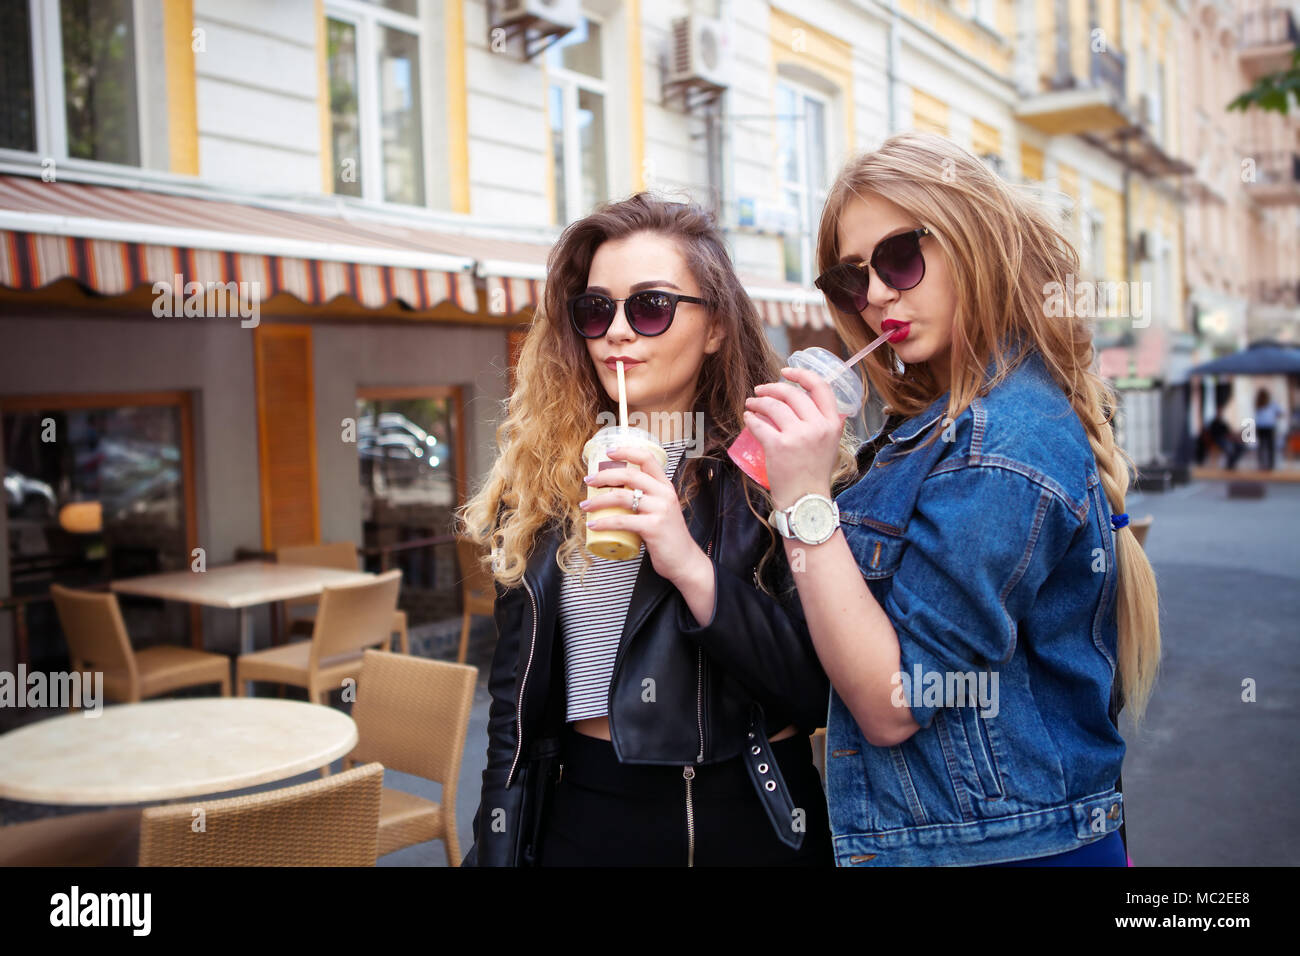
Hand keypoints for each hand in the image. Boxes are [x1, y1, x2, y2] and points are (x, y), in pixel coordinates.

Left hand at [579, 445, 707, 585]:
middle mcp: (664, 494)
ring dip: (598, 501)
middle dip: (604, 476)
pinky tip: (593, 525)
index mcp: (665, 486)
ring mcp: (659, 510)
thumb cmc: (668, 536)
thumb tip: (617, 494)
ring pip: (621, 497)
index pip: (647, 458)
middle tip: (588, 481)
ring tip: (585, 506)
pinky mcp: (653, 527)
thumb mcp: (662, 510)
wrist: (684, 560)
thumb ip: (646, 499)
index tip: (608, 452)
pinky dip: (604, 522)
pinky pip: (622, 521)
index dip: (626, 451)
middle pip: (629, 475)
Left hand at [743, 366, 845, 509]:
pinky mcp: (779, 446)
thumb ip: (819, 420)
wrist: (806, 500)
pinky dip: (751, 418)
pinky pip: (760, 424)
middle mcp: (818, 426)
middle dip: (771, 388)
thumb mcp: (828, 443)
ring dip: (758, 402)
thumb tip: (797, 398)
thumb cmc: (813, 472)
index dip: (802, 374)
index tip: (786, 371)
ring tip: (751, 405)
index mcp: (832, 423)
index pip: (821, 387)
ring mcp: (798, 436)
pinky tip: (748, 418)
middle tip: (759, 391)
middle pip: (791, 393)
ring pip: (773, 406)